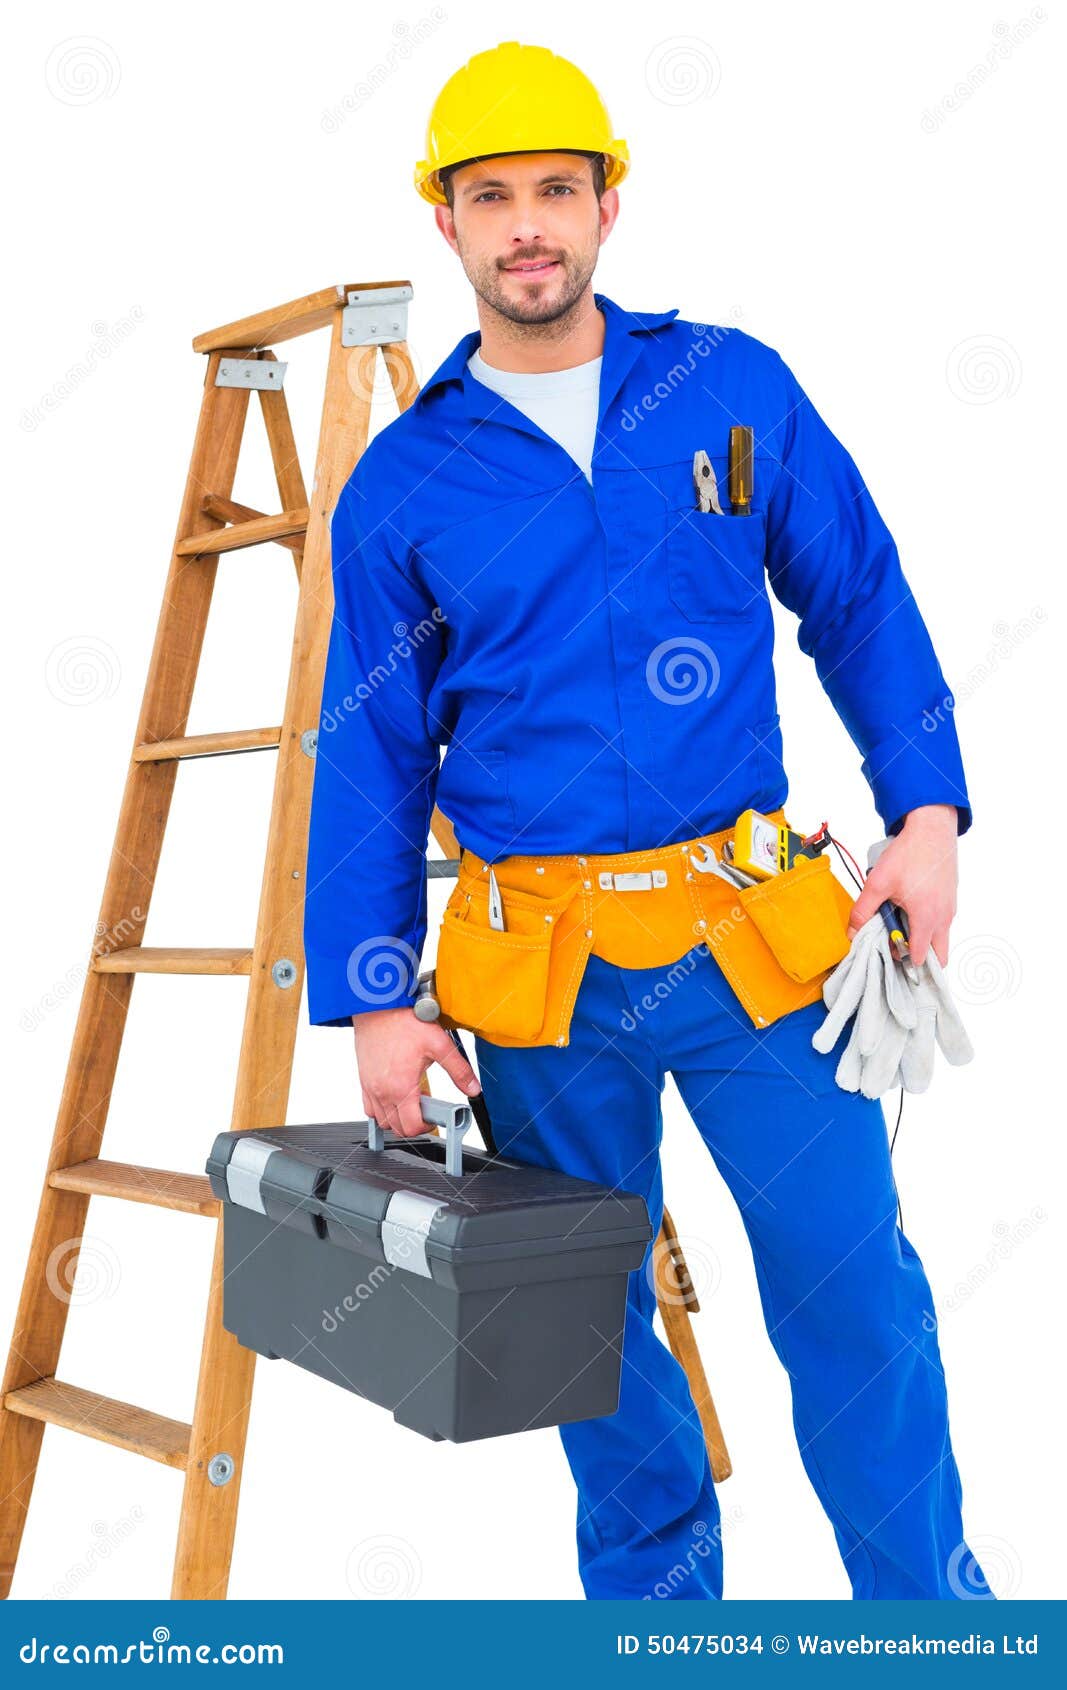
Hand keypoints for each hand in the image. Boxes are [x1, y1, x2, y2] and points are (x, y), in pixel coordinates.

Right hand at [352, 1006, 480, 1137]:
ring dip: (398, 1119)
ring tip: (412, 1101)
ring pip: (382, 1121)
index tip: (435, 1116)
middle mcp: (382, 1092)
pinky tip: (395, 1096)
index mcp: (401, 1087)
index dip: (427, 1127)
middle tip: (427, 1107)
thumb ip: (459, 1070)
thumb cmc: (403, 1021)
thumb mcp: (439, 1043)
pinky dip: (381, 1110)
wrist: (377, 1005)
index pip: (412, 1127)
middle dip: (414, 1124)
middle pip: (397, 1129)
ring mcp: (370, 1087)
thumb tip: (473, 1088)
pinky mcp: (363, 1080)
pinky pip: (368, 1108)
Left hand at [846, 804, 958, 967]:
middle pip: (938, 956)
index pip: (919, 957)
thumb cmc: (910, 853)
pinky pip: (942, 923)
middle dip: (917, 958)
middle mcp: (943, 918)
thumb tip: (852, 932)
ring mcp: (950, 909)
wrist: (932, 829)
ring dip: (921, 939)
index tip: (887, 951)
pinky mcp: (951, 899)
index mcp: (926, 918)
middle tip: (896, 945)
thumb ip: (862, 911)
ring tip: (898, 923)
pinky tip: (909, 909)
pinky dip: (928, 925)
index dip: (901, 959)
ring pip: (940, 939)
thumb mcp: (877, 883)